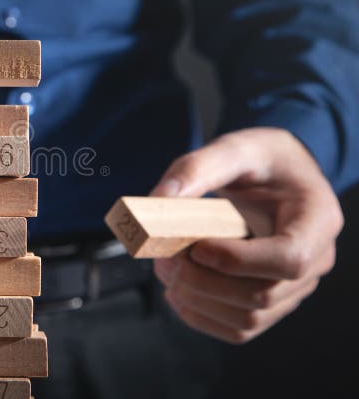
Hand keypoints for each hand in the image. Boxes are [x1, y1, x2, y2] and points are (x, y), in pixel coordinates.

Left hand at [151, 127, 342, 343]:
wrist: (275, 175)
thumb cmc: (262, 160)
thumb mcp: (234, 147)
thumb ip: (197, 167)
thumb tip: (159, 198)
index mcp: (317, 220)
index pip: (289, 258)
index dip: (237, 260)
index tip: (196, 246)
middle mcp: (315, 261)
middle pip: (262, 295)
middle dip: (203, 281)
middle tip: (164, 256)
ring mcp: (295, 287)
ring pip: (248, 318)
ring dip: (196, 300)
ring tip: (165, 268)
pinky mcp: (271, 302)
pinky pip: (238, 328)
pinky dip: (200, 315)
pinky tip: (175, 290)